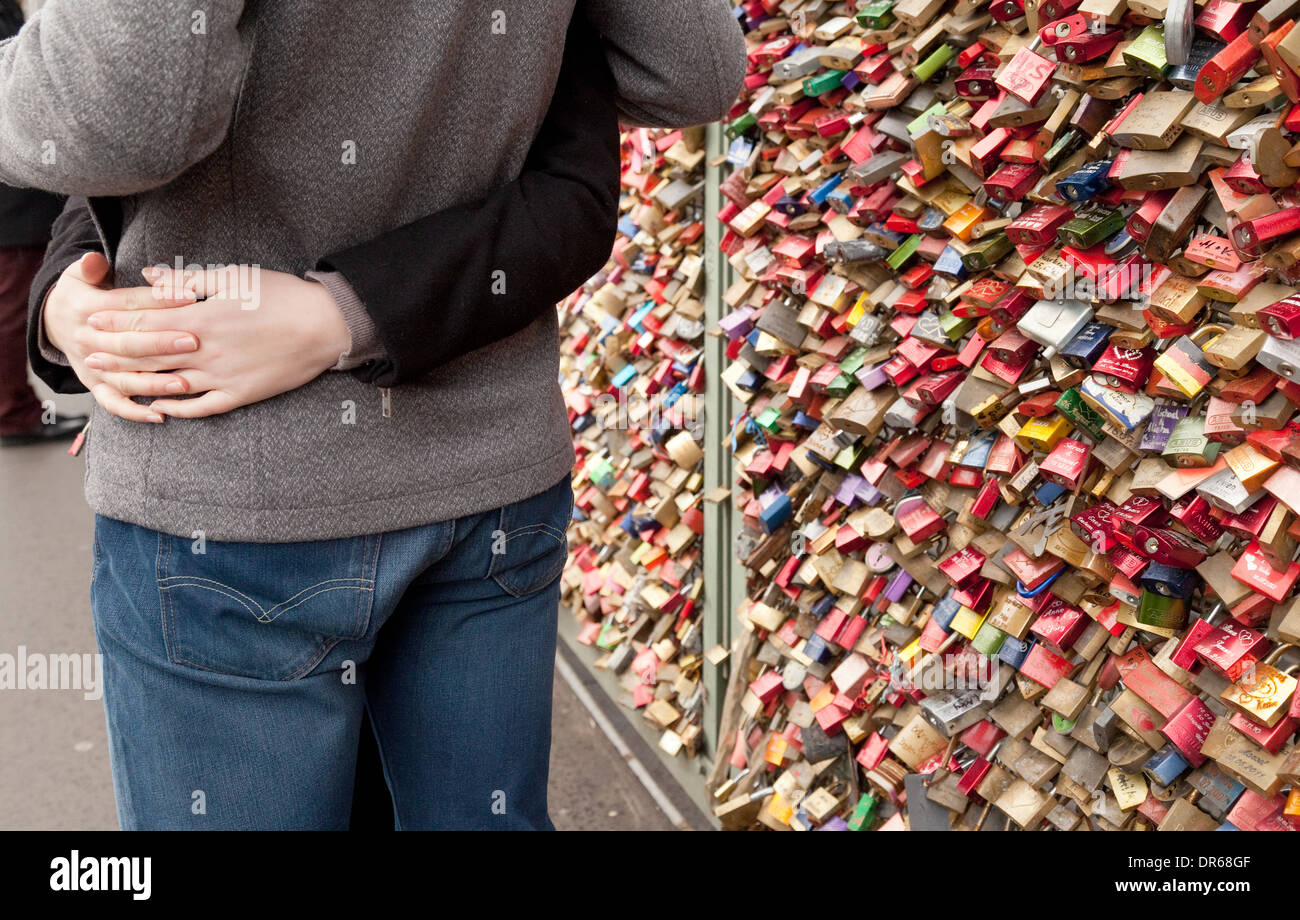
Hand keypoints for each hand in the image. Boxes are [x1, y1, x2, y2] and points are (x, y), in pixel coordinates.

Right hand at [42, 253, 199, 422]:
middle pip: (128, 343)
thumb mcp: (80, 275)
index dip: (159, 300)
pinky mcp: (95, 385)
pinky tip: (160, 416)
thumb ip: (90, 267)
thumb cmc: (84, 293)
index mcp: (89, 308)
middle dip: (161, 343)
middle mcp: (89, 340)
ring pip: (125, 377)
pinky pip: (113, 403)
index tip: (190, 297)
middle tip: (194, 342)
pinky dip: (134, 412)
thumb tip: (94, 260)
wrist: (54, 321)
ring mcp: (92, 366)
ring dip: (154, 382)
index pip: (128, 304)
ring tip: (185, 384)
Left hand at [83, 265, 350, 418]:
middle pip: (148, 355)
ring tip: (111, 383)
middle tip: (87, 354)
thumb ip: (187, 279)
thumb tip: (149, 276)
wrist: (324, 326)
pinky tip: (159, 407)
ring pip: (168, 384)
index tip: (91, 322)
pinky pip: (201, 407)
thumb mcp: (234, 277)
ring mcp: (222, 376)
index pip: (144, 322)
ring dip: (136, 384)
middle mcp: (205, 351)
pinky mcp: (240, 393)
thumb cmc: (282, 295)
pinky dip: (177, 409)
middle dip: (114, 354)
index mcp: (201, 318)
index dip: (114, 323)